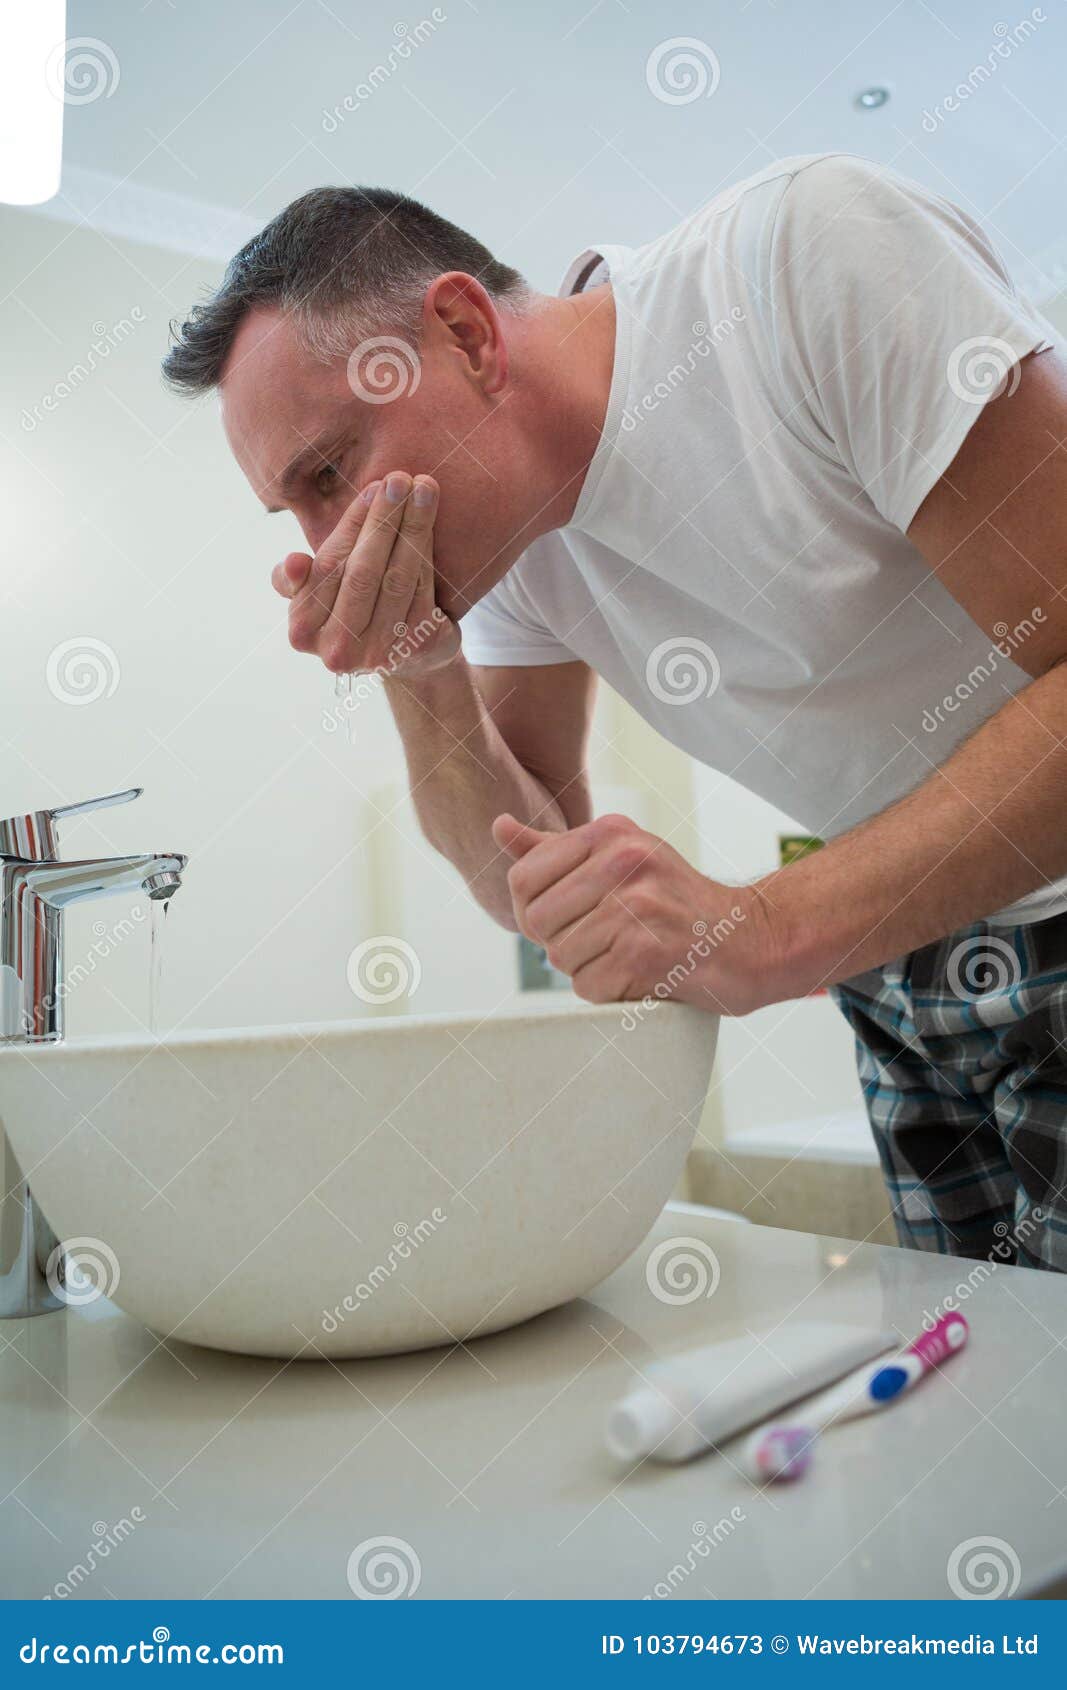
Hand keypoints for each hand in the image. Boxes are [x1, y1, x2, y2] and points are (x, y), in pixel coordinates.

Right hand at [272, 472, 461, 676]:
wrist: (406, 657)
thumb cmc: (353, 613)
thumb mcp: (315, 599)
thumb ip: (296, 582)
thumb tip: (292, 563)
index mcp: (303, 632)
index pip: (327, 567)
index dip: (351, 525)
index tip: (373, 487)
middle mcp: (339, 650)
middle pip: (362, 572)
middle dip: (383, 519)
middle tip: (400, 479)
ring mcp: (381, 652)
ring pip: (396, 576)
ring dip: (412, 525)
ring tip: (423, 486)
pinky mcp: (419, 646)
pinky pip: (422, 587)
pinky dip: (426, 548)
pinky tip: (430, 517)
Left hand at [492, 812, 776, 1015]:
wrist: (750, 940)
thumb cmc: (677, 901)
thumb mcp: (621, 857)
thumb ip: (555, 849)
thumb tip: (498, 826)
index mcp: (611, 834)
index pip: (523, 879)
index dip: (531, 911)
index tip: (564, 920)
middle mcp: (623, 862)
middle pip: (537, 922)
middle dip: (559, 943)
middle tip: (600, 944)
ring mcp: (636, 907)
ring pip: (561, 958)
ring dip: (588, 969)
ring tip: (626, 955)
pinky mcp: (646, 953)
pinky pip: (589, 987)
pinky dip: (609, 992)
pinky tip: (641, 975)